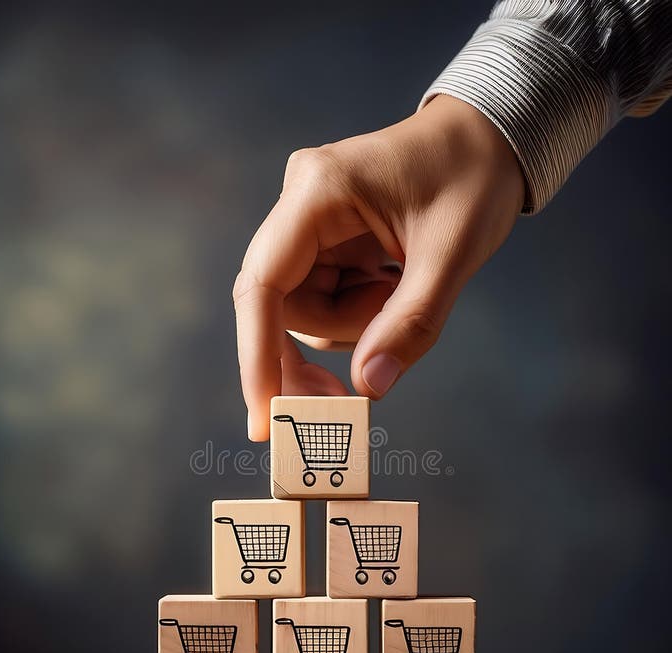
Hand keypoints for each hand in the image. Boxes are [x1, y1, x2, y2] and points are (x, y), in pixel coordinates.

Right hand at [234, 94, 524, 439]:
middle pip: (284, 307)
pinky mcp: (326, 241)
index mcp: (319, 193)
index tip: (262, 418)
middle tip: (356, 392)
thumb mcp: (453, 254)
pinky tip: (394, 285)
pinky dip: (361, 313)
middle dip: (325, 346)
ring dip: (355, 324)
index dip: (257, 356)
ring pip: (307, 310)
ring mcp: (310, 223)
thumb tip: (367, 388)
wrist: (490, 139)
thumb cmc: (476, 178)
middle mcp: (301, 205)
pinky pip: (326, 299)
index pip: (263, 286)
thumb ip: (411, 324)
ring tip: (404, 289)